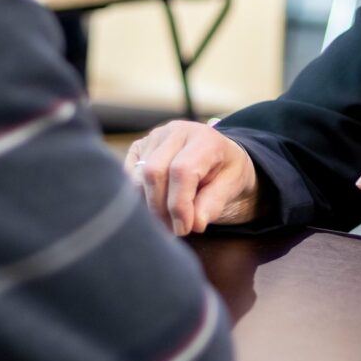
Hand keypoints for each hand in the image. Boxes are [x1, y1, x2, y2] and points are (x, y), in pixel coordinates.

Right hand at [126, 121, 259, 236]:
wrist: (219, 157)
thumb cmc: (226, 172)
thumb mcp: (232, 186)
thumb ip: (213, 204)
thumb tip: (195, 223)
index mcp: (203, 138)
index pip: (182, 170)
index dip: (179, 205)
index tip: (184, 228)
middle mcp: (176, 131)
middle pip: (154, 172)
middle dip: (161, 209)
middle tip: (174, 230)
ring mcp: (154, 137)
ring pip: (137, 176)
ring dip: (148, 206)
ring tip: (166, 222)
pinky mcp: (139, 147)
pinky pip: (128, 175)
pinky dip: (139, 197)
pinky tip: (156, 206)